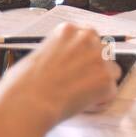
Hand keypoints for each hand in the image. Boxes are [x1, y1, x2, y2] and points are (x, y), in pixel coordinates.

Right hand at [0, 23, 121, 128]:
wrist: (27, 102)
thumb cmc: (23, 83)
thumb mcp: (38, 54)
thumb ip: (58, 53)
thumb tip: (64, 63)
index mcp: (68, 30)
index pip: (88, 37)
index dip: (83, 55)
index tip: (78, 65)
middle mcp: (86, 38)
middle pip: (104, 52)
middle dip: (95, 67)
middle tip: (80, 83)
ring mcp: (98, 58)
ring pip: (112, 72)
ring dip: (100, 84)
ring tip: (80, 96)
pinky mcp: (105, 79)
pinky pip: (111, 92)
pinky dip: (100, 102)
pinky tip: (82, 106)